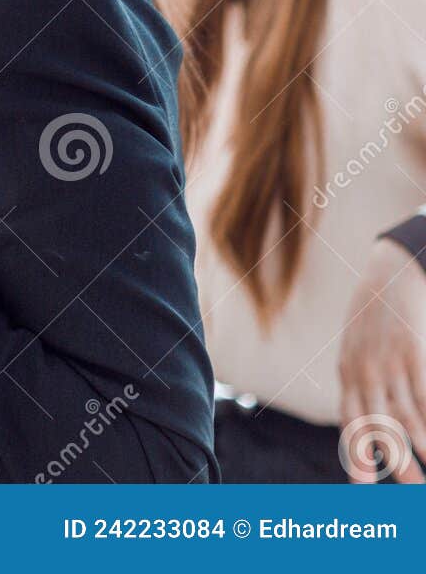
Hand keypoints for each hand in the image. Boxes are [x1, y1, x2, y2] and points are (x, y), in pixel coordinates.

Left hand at [338, 239, 425, 482]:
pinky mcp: (413, 354)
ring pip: (405, 419)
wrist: (389, 275)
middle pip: (379, 428)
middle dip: (395, 463)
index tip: (361, 484)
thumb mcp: (356, 349)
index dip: (356, 453)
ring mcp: (389, 365)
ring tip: (425, 481)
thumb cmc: (373, 318)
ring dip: (421, 452)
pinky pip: (425, 398)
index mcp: (349, 375)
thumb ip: (359, 381)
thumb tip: (366, 416)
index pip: (351, 422)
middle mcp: (364, 374)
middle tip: (410, 492)